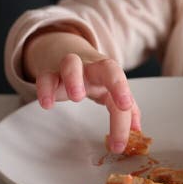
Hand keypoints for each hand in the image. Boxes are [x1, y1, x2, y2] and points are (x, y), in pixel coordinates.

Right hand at [24, 31, 141, 152]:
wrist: (66, 50)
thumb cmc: (92, 75)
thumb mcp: (111, 90)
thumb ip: (125, 111)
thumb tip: (137, 131)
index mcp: (111, 75)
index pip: (124, 93)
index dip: (131, 111)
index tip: (131, 132)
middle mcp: (93, 68)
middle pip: (109, 67)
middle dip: (117, 83)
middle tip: (122, 104)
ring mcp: (71, 68)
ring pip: (72, 63)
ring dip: (75, 78)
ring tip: (77, 97)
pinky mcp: (50, 72)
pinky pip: (45, 77)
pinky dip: (45, 88)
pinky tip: (47, 104)